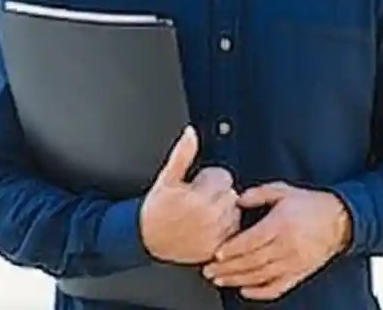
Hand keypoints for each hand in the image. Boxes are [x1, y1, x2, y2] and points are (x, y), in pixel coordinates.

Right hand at [140, 126, 241, 264]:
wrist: (147, 240)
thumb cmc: (156, 209)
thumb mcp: (166, 179)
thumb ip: (182, 153)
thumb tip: (191, 133)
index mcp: (199, 197)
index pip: (223, 177)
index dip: (209, 178)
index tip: (196, 186)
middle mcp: (210, 217)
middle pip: (231, 194)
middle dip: (216, 194)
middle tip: (197, 200)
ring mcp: (215, 234)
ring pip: (235, 212)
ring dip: (223, 211)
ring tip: (202, 214)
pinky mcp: (218, 248)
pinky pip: (234, 231)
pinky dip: (225, 229)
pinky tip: (207, 228)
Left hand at [201, 182, 351, 300]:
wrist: (339, 220)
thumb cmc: (310, 204)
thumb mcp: (284, 190)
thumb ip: (259, 194)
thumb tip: (237, 200)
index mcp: (281, 224)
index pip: (251, 241)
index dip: (231, 249)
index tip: (216, 254)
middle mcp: (287, 246)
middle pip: (252, 262)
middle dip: (227, 268)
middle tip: (209, 271)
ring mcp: (294, 262)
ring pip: (261, 277)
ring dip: (238, 280)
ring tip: (220, 280)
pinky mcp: (300, 273)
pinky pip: (278, 287)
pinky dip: (260, 293)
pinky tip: (246, 291)